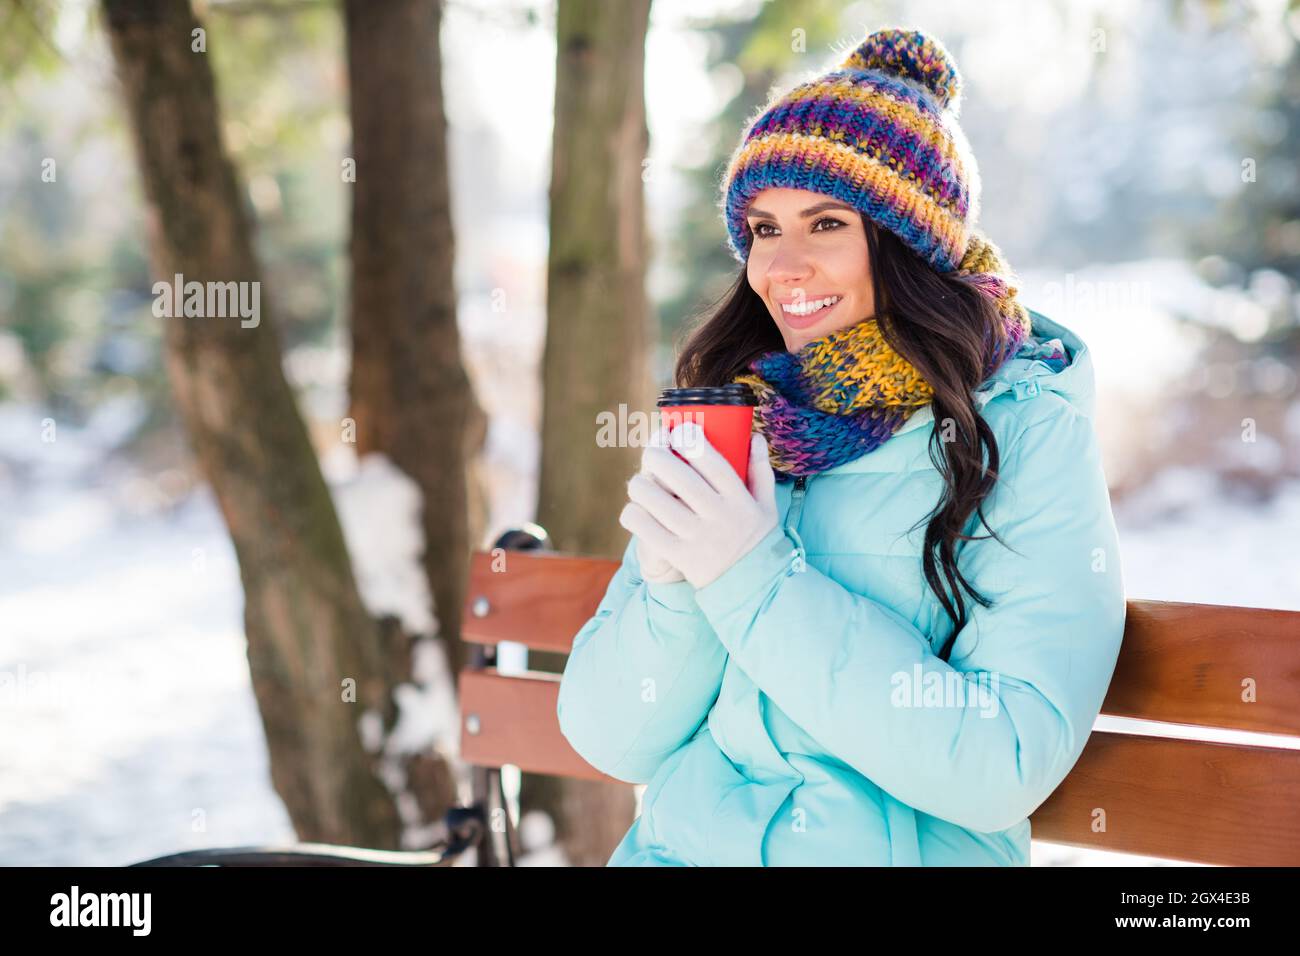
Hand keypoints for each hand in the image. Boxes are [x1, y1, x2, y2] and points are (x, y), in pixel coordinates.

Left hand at [618, 421, 777, 589]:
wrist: (751, 586)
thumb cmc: (756, 538)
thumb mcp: (767, 505)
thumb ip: (760, 470)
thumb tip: (756, 436)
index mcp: (739, 500)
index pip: (713, 463)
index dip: (691, 441)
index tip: (678, 431)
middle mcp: (719, 516)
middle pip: (679, 477)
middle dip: (657, 456)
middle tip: (651, 451)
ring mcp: (697, 537)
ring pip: (656, 501)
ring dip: (640, 485)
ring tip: (639, 482)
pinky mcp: (679, 556)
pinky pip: (646, 530)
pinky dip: (634, 515)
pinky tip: (635, 509)